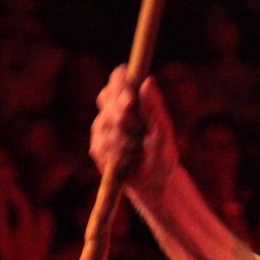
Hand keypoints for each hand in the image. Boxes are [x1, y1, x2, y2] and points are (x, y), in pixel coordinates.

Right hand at [91, 68, 177, 196]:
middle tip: (138, 129)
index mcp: (130, 96)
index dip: (121, 85)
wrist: (155, 182)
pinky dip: (120, 155)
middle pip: (106, 96)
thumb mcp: (162, 129)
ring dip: (126, 139)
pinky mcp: (96, 147)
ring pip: (106, 124)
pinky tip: (130, 161)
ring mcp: (101, 127)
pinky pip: (103, 145)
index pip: (118, 77)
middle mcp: (112, 108)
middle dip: (123, 114)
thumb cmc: (162, 151)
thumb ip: (154, 107)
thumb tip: (148, 81)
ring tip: (138, 149)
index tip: (131, 102)